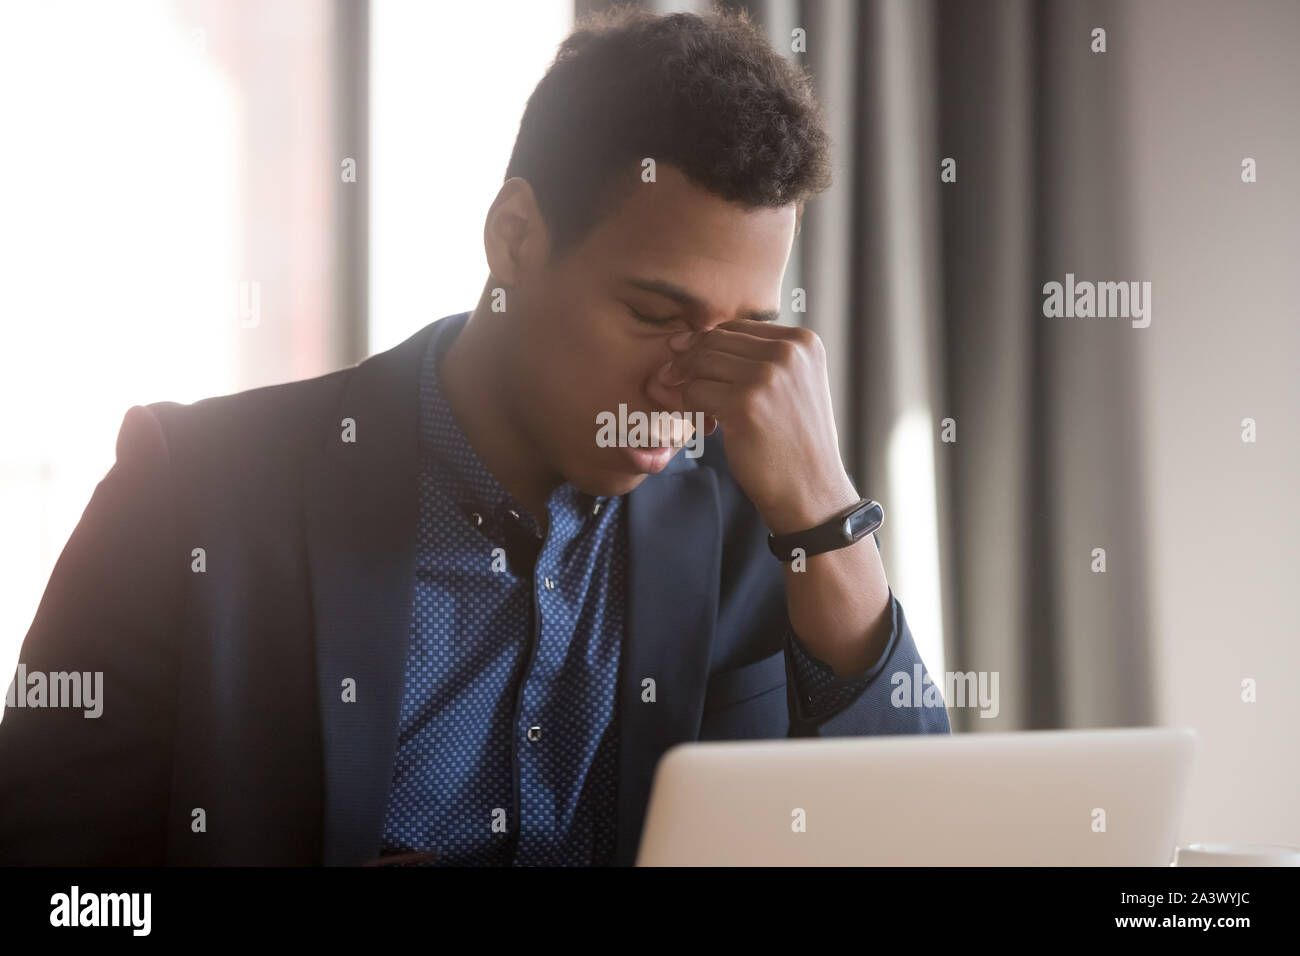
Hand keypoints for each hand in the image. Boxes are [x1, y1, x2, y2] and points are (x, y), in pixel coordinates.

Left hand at [643, 318, 859, 533]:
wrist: (812, 491)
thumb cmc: (795, 441)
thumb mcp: (793, 385)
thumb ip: (758, 358)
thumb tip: (689, 339)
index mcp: (803, 342)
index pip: (737, 327)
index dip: (709, 346)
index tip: (695, 369)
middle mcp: (788, 352)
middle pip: (715, 342)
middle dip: (690, 363)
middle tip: (678, 386)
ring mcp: (766, 377)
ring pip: (700, 364)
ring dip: (690, 386)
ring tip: (699, 409)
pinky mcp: (744, 404)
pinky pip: (694, 392)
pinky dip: (691, 408)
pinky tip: (708, 425)